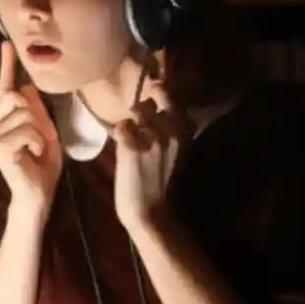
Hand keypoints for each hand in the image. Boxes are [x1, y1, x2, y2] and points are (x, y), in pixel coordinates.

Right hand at [0, 41, 62, 208]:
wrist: (37, 195)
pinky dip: (37, 142)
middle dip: (37, 115)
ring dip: (39, 132)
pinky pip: (26, 130)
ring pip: (25, 113)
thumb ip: (37, 111)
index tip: (7, 44)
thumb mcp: (45, 132)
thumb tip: (26, 87)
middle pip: (18, 97)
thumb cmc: (42, 165)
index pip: (6, 89)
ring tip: (35, 150)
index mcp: (2, 120)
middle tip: (40, 137)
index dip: (7, 66)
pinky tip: (32, 155)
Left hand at [111, 80, 194, 233]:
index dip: (160, 91)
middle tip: (139, 123)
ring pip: (136, 110)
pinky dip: (119, 133)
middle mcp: (171, 129)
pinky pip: (122, 125)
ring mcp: (151, 136)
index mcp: (185, 130)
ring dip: (131, 121)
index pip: (172, 95)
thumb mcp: (176, 151)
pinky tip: (122, 146)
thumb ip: (170, 128)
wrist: (150, 212)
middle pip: (151, 99)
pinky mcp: (131, 146)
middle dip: (142, 108)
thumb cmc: (161, 183)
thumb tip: (155, 105)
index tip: (153, 93)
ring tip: (130, 138)